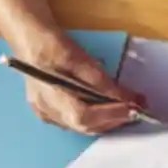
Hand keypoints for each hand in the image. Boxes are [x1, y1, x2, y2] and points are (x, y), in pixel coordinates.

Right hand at [15, 28, 145, 134]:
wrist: (30, 40)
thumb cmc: (51, 45)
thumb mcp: (78, 57)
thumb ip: (100, 80)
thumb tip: (126, 98)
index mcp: (48, 96)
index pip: (83, 116)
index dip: (110, 114)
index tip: (133, 108)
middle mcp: (45, 112)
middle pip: (85, 126)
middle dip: (114, 119)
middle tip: (137, 108)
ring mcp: (46, 114)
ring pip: (82, 127)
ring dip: (107, 120)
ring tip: (127, 108)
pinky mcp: (50, 112)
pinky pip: (77, 121)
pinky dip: (96, 117)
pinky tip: (109, 108)